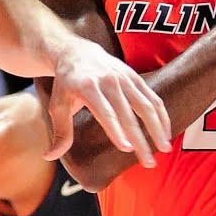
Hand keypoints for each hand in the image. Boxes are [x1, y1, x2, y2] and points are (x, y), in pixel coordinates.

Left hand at [45, 37, 170, 164]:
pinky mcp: (136, 78)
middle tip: (148, 163)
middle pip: (129, 113)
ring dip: (158, 128)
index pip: (105, 112)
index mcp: (88, 87)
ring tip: (165, 149)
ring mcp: (125, 78)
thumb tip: (49, 156)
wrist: (77, 52)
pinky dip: (162, 116)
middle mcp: (109, 81)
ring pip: (147, 105)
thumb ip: (60, 132)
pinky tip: (166, 134)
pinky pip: (153, 98)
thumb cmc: (66, 83)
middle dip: (141, 139)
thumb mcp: (57, 105)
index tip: (126, 149)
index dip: (116, 130)